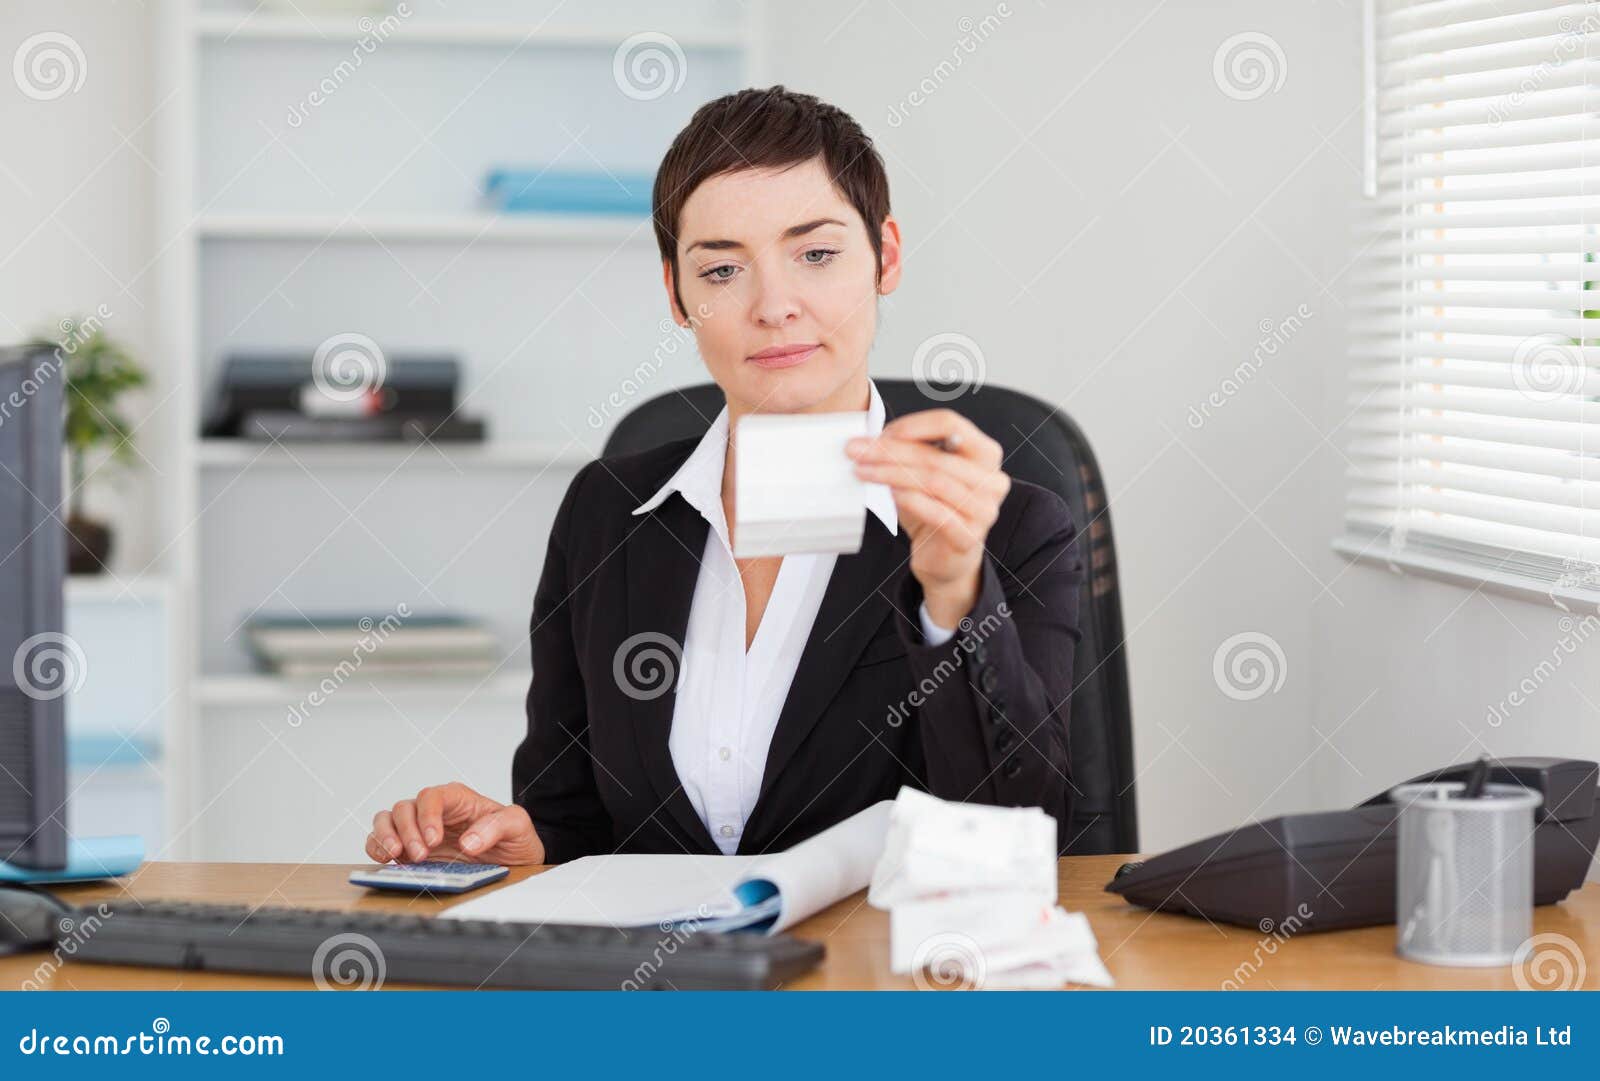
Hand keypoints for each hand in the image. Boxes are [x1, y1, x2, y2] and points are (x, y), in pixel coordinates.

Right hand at [366, 781, 544, 865]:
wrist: (512, 860)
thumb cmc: (513, 838)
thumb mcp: (518, 826)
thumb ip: (497, 826)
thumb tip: (469, 842)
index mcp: (457, 799)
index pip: (432, 796)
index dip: (428, 815)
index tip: (434, 839)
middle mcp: (434, 811)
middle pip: (405, 808)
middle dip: (407, 832)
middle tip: (421, 856)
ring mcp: (418, 829)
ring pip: (387, 819)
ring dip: (386, 836)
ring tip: (394, 856)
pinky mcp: (408, 849)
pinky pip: (380, 840)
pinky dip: (376, 847)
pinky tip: (385, 860)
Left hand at [847, 408, 1009, 627]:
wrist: (945, 557)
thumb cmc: (935, 508)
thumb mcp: (925, 472)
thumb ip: (910, 451)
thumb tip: (871, 437)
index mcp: (985, 453)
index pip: (950, 424)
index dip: (912, 425)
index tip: (880, 432)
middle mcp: (991, 479)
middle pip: (936, 456)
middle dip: (890, 451)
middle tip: (856, 450)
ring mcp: (984, 509)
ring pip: (933, 482)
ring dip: (891, 474)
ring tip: (863, 471)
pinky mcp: (969, 536)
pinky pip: (936, 512)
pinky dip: (909, 500)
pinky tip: (889, 494)